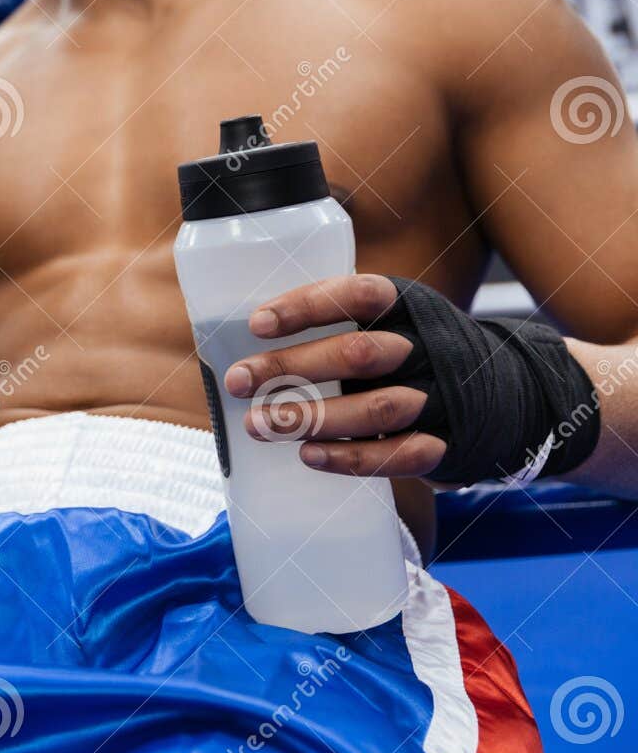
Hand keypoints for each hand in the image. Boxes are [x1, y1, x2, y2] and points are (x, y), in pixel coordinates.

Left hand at [223, 274, 445, 478]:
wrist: (515, 392)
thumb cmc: (420, 351)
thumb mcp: (394, 320)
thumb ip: (343, 323)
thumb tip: (256, 338)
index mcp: (409, 307)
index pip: (359, 295)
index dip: (307, 306)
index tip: (258, 324)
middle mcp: (427, 349)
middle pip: (359, 354)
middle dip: (292, 367)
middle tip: (238, 379)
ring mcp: (441, 398)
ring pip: (376, 408)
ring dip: (312, 417)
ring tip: (258, 423)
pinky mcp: (447, 443)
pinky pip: (397, 454)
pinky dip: (350, 458)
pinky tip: (308, 455)